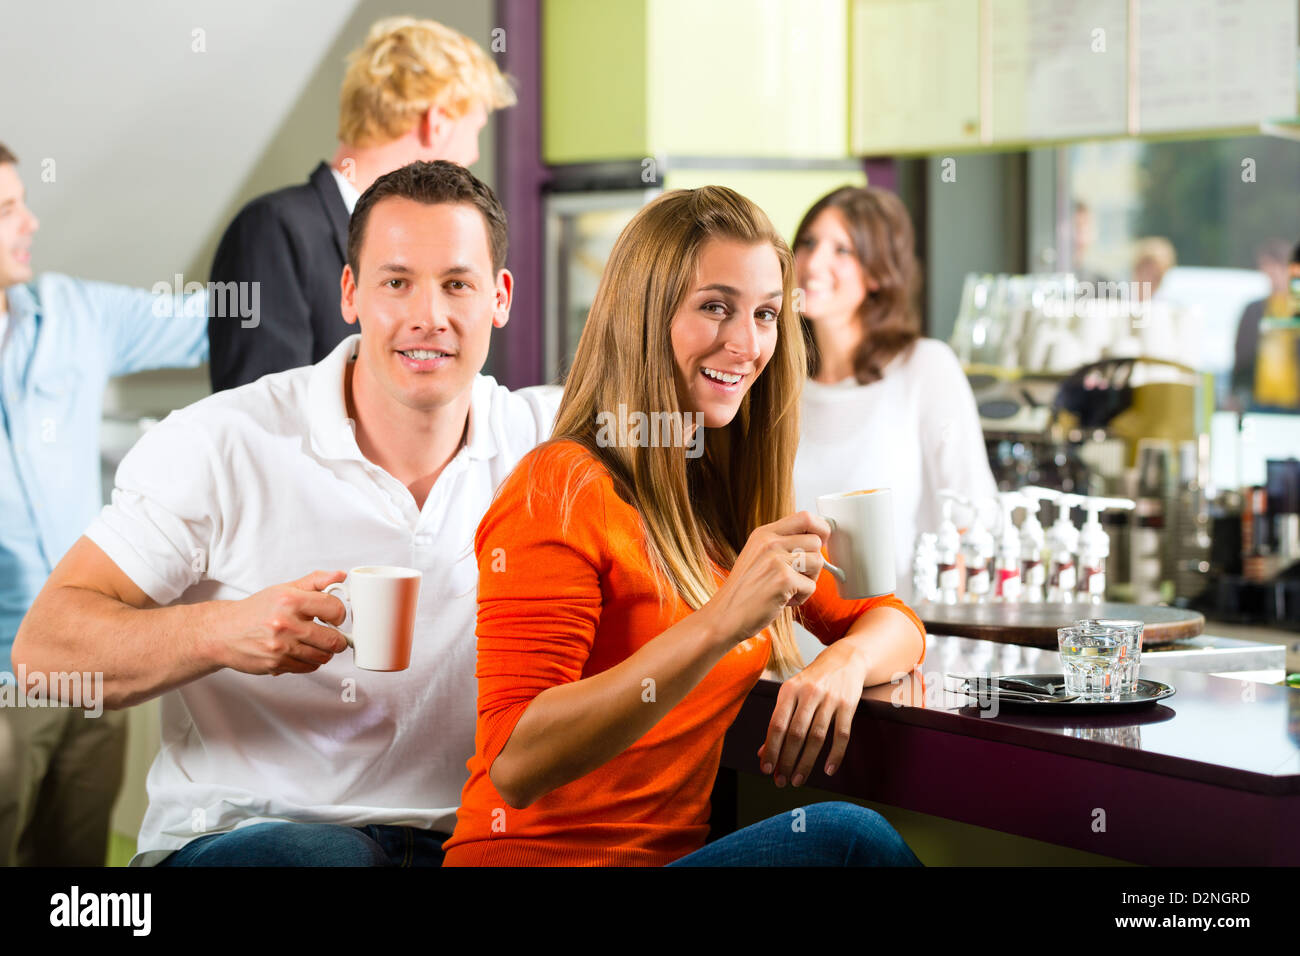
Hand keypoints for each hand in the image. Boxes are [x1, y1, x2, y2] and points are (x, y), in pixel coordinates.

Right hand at [217, 570, 349, 675]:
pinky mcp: (276, 664)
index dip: (339, 614)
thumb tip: (340, 575)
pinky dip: (310, 662)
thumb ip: (315, 581)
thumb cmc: (255, 610)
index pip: (334, 608)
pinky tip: (301, 652)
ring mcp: (280, 647)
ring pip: (322, 657)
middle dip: (338, 640)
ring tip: (316, 643)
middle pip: (332, 639)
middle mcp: (285, 624)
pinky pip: (307, 668)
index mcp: (290, 600)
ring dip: (324, 652)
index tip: (335, 617)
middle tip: (333, 636)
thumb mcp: (284, 589)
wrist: (224, 632)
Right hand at [699, 511, 830, 646]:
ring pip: (818, 562)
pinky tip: (783, 600)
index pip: (805, 517)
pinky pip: (811, 586)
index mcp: (764, 533)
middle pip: (816, 541)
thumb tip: (817, 539)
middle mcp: (770, 542)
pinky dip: (801, 598)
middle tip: (798, 576)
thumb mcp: (758, 556)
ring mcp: (776, 560)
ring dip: (809, 580)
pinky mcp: (784, 580)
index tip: (821, 542)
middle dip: (814, 562)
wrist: (725, 615)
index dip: (821, 529)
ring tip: (789, 589)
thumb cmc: (744, 591)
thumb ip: (782, 544)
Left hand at [757, 641, 869, 787]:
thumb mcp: (791, 695)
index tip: (766, 770)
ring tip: (798, 780)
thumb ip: (778, 722)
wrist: (844, 660)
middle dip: (786, 761)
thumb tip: (762, 753)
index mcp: (789, 690)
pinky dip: (835, 755)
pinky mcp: (848, 705)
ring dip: (806, 762)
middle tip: (781, 781)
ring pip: (817, 737)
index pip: (776, 724)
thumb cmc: (812, 682)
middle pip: (795, 734)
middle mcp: (808, 693)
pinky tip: (828, 770)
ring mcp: (830, 699)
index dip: (771, 749)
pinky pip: (842, 734)